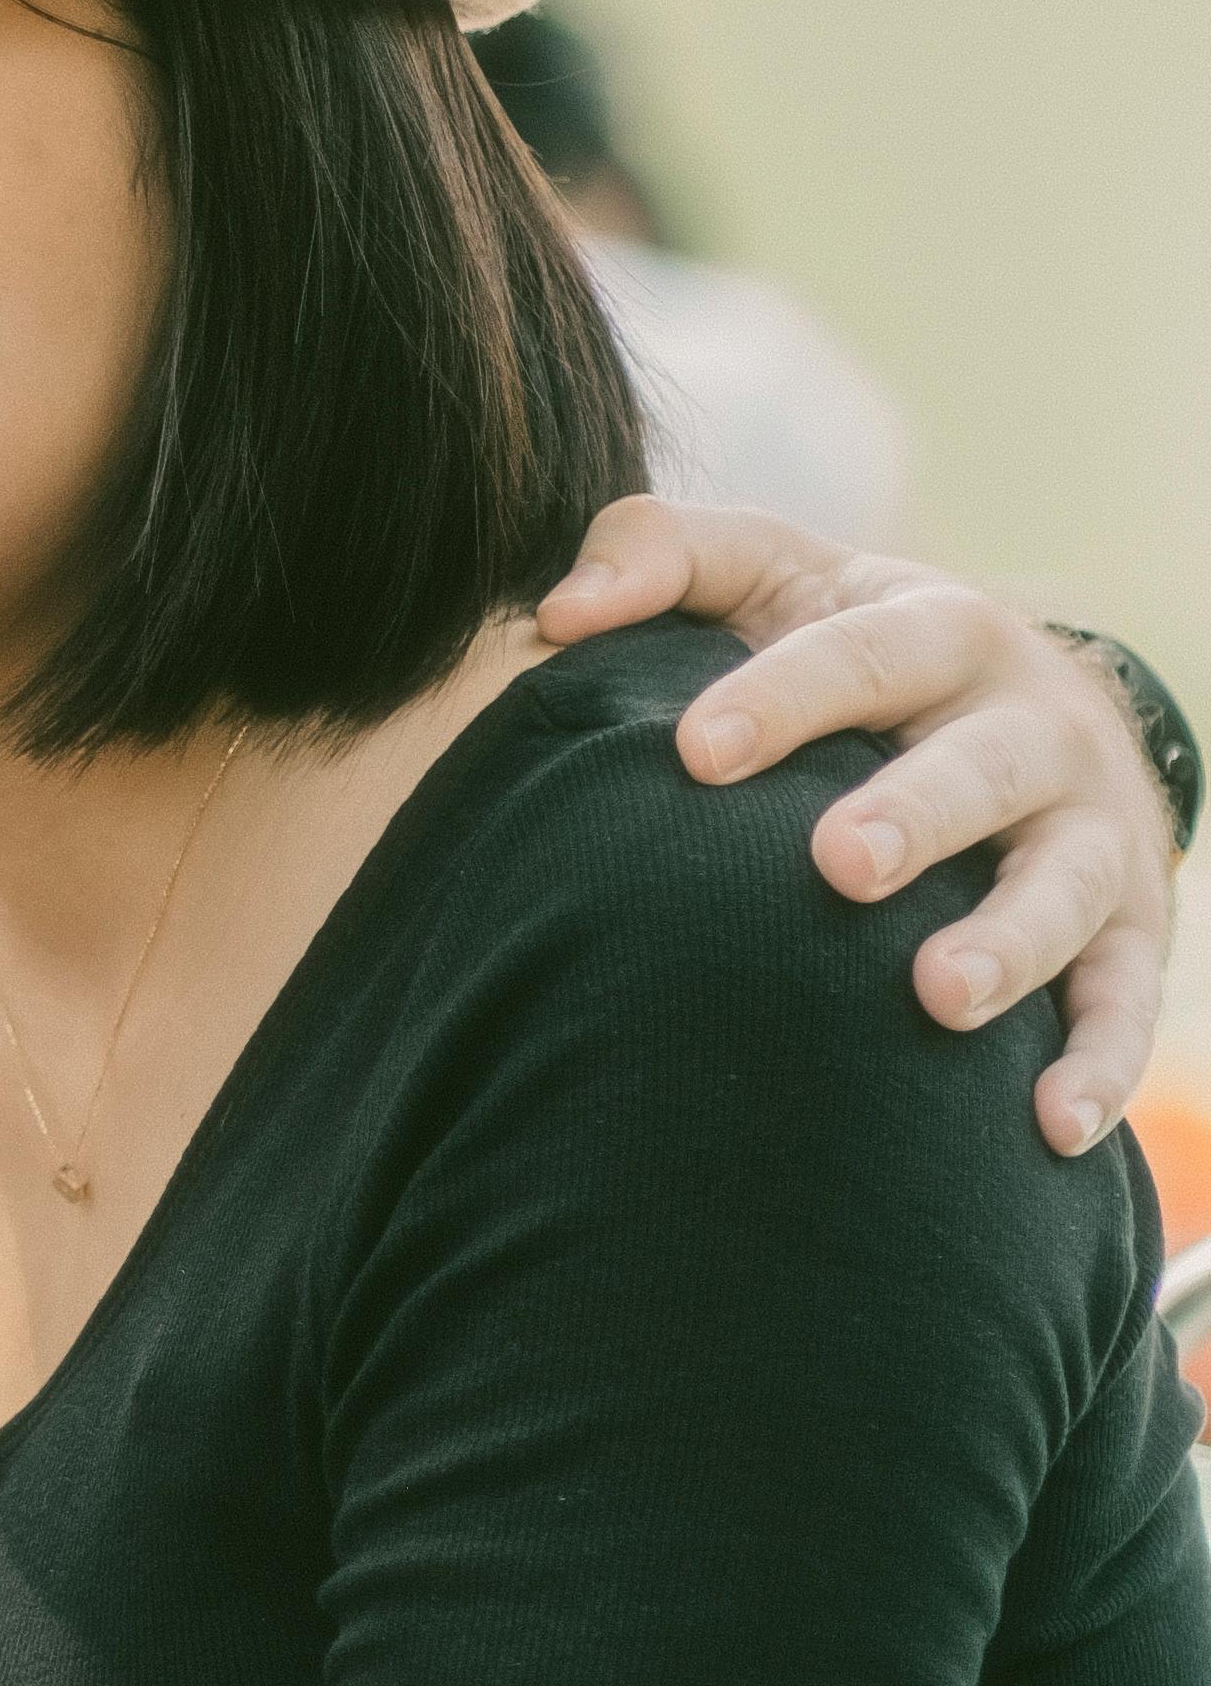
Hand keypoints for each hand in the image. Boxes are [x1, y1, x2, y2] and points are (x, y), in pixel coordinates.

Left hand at [541, 502, 1178, 1153]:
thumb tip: (557, 610)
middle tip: (838, 865)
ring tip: (939, 996)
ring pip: (1067, 886)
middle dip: (916, 813)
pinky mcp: (1128, 930)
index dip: (785, 696)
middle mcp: (1031, 726)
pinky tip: (1049, 1128)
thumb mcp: (777, 577)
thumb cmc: (863, 650)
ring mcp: (1089, 831)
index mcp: (939, 633)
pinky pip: (1126, 999)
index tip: (695, 751)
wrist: (1038, 707)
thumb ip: (664, 557)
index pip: (862, 654)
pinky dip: (1100, 1063)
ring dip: (1010, 941)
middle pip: (981, 766)